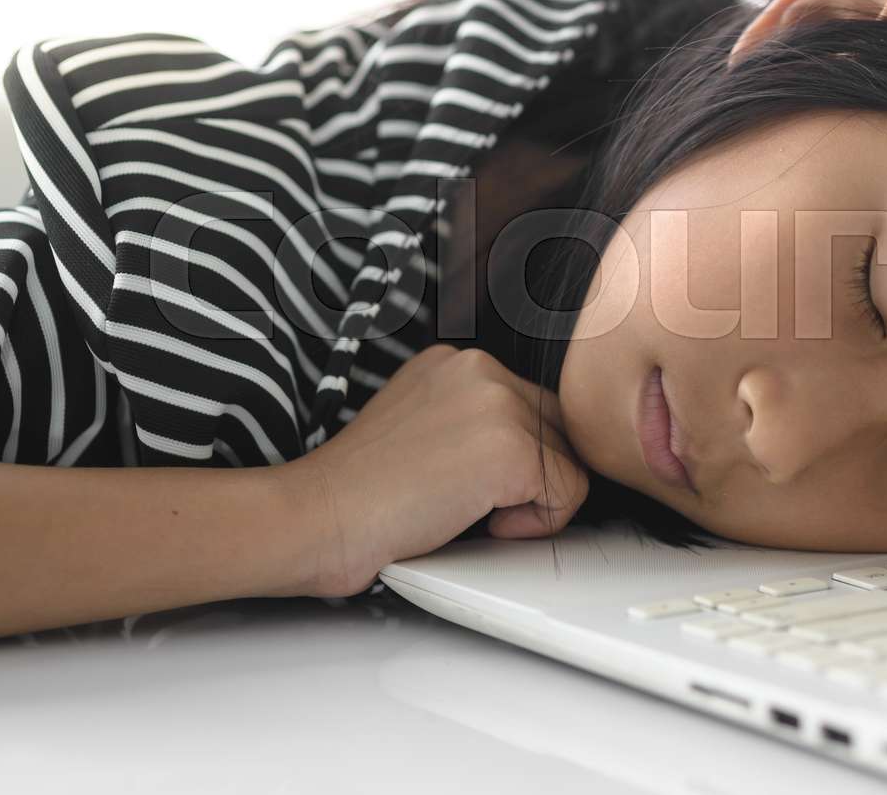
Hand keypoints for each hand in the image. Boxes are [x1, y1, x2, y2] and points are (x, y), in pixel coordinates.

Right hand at [280, 345, 588, 596]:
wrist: (317, 517)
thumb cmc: (359, 493)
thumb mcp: (421, 425)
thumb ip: (474, 420)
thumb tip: (537, 445)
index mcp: (458, 361)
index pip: (535, 408)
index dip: (516, 460)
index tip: (470, 483)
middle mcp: (482, 368)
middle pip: (559, 432)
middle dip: (531, 476)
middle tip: (468, 501)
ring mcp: (498, 404)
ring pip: (569, 463)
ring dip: (530, 501)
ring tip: (466, 508)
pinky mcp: (510, 449)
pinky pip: (569, 495)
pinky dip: (535, 524)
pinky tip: (478, 521)